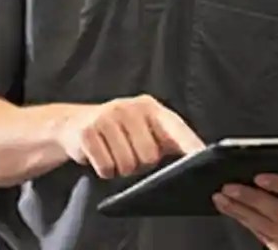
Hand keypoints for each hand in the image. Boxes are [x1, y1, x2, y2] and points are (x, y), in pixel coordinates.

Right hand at [58, 95, 203, 178]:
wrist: (73, 123)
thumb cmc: (120, 131)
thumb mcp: (146, 129)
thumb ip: (171, 141)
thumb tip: (198, 161)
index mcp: (151, 108)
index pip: (177, 128)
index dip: (191, 146)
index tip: (204, 160)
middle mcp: (130, 107)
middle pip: (149, 156)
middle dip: (141, 164)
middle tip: (131, 153)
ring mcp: (107, 117)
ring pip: (127, 165)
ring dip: (121, 168)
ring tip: (115, 154)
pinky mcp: (87, 132)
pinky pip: (106, 168)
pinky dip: (105, 170)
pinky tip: (101, 156)